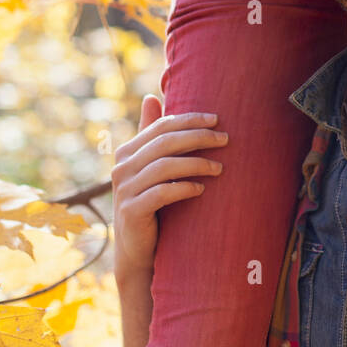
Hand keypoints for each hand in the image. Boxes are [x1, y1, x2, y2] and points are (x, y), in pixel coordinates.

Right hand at [112, 96, 227, 280]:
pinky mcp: (131, 212)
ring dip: (196, 163)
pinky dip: (184, 188)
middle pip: (165, 143)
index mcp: (127, 152)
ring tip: (220, 167)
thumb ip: (151, 135)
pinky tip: (202, 189)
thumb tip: (151, 96)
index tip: (218, 119)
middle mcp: (121, 167)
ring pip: (164, 166)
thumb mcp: (151, 167)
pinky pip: (161, 193)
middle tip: (225, 138)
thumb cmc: (150, 203)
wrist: (137, 250)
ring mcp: (124, 190)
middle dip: (198, 137)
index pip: (162, 126)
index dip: (190, 120)